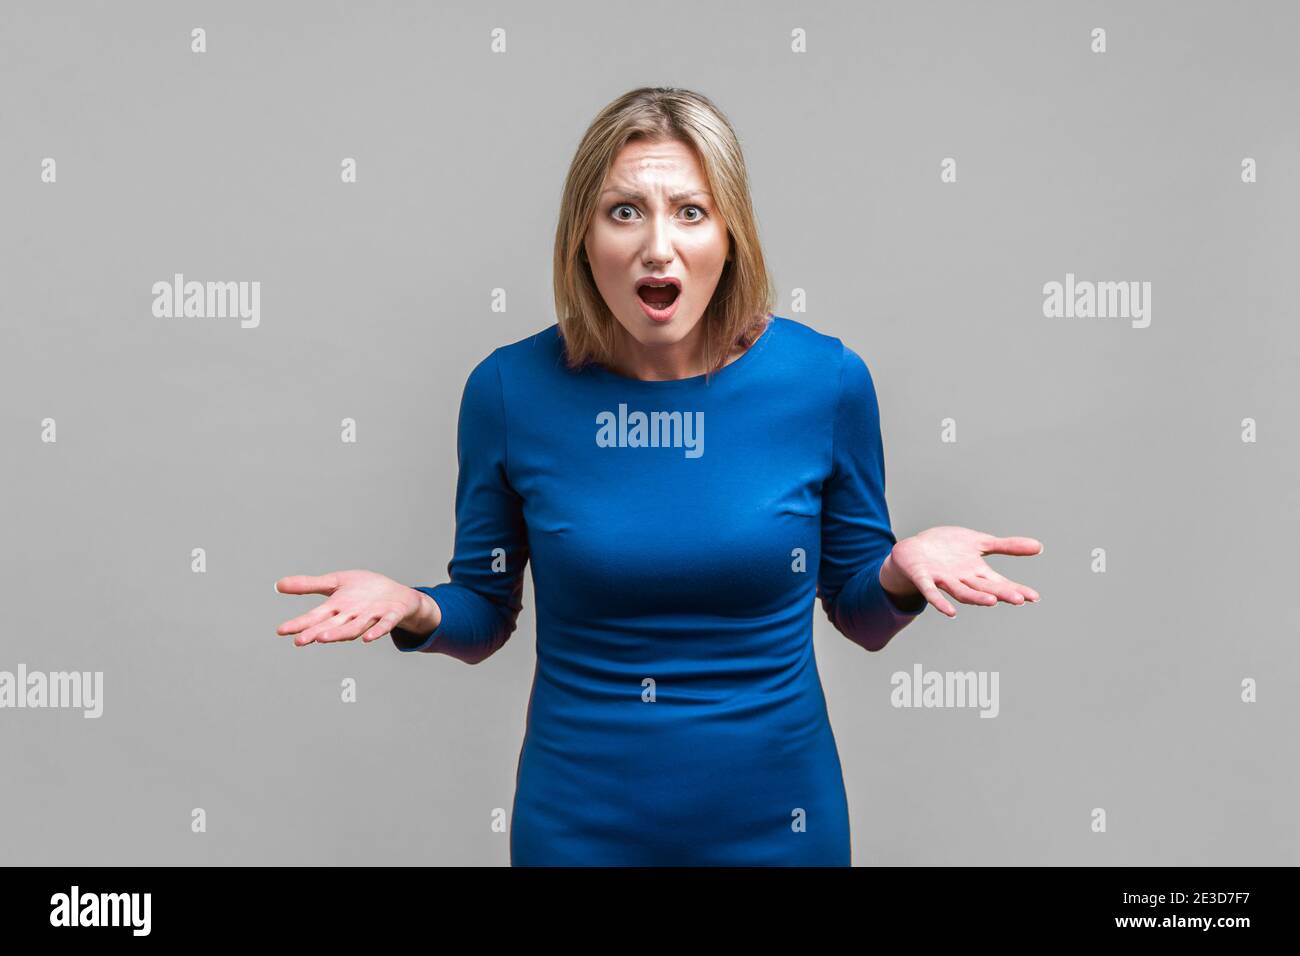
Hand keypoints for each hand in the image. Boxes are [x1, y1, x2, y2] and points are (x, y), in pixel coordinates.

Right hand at [274, 569, 427, 645]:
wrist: (397, 595)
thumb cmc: (364, 590)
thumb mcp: (335, 583)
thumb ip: (309, 586)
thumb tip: (278, 584)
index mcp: (337, 608)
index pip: (315, 617)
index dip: (299, 624)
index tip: (281, 631)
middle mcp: (352, 616)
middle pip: (332, 626)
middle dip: (316, 633)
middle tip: (299, 641)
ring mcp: (371, 616)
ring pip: (353, 628)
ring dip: (339, 634)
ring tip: (322, 639)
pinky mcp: (390, 615)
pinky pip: (383, 625)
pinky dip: (376, 632)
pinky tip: (367, 639)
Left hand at [884, 526, 1041, 618]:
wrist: (913, 550)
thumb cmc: (948, 549)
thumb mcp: (980, 542)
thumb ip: (1007, 546)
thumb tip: (1039, 546)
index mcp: (977, 572)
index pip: (1000, 583)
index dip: (1016, 590)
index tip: (1034, 597)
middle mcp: (962, 579)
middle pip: (984, 589)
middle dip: (1001, 594)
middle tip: (1019, 599)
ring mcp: (943, 580)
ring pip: (962, 592)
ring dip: (976, 598)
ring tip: (992, 601)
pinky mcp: (924, 578)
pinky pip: (932, 592)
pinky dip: (940, 602)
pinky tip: (950, 612)